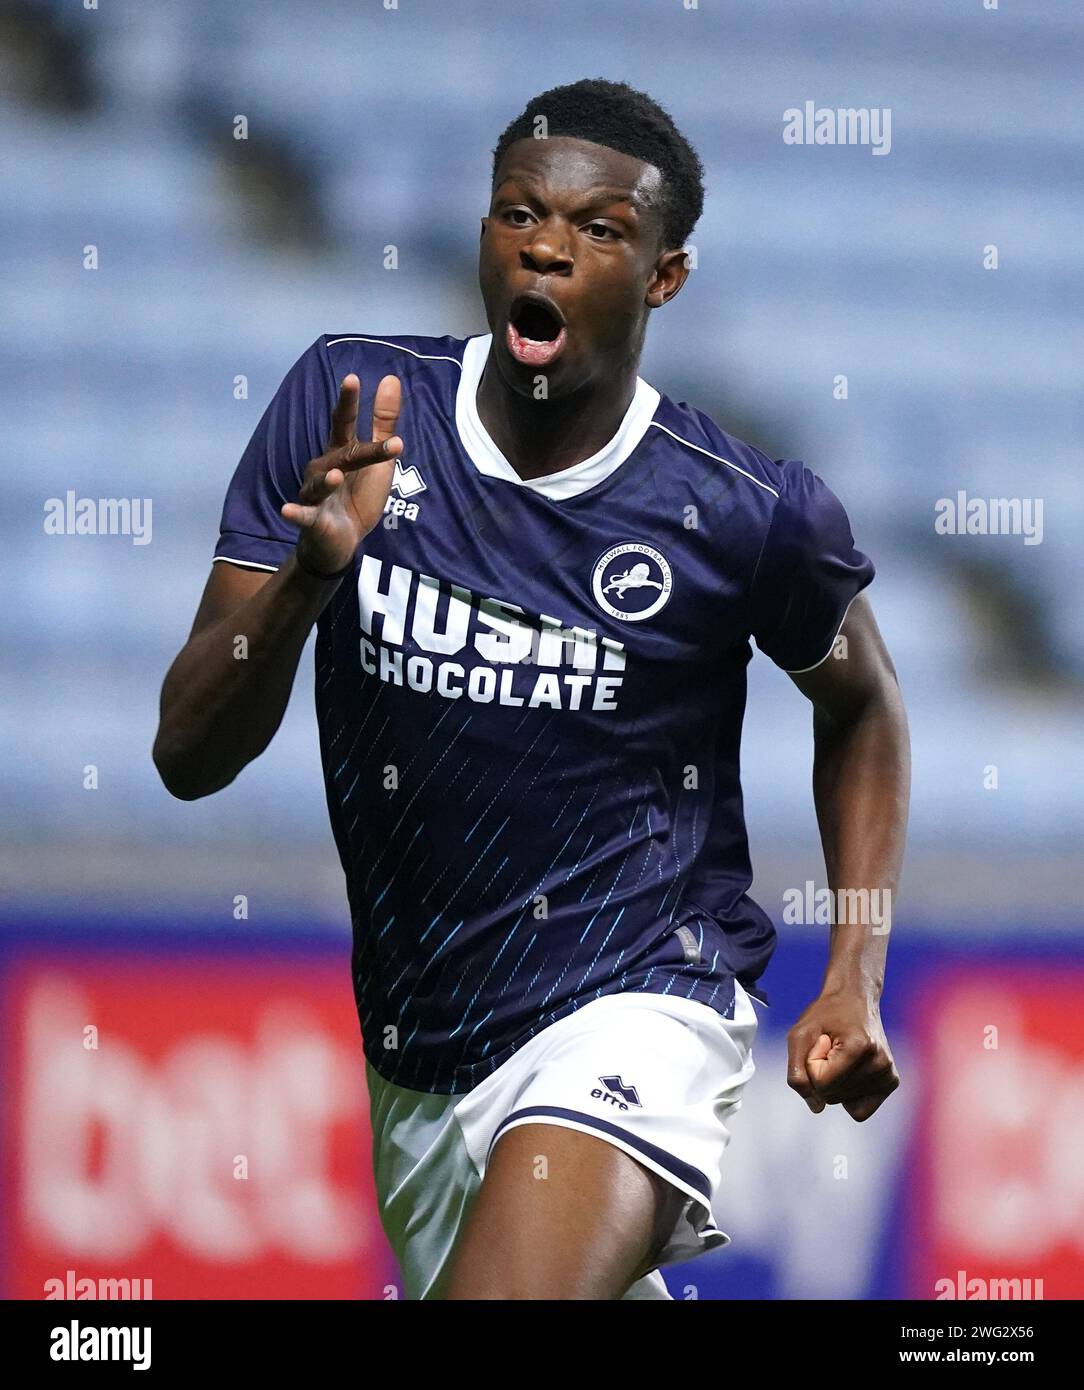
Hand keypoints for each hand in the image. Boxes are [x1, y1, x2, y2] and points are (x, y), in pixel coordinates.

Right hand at [281, 373, 402, 573]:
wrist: (339, 540)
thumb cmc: (356, 494)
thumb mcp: (377, 458)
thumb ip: (383, 422)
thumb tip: (391, 378)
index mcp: (340, 452)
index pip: (342, 422)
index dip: (347, 402)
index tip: (353, 378)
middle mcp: (324, 468)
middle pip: (343, 456)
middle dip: (364, 451)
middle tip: (390, 444)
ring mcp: (316, 493)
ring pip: (320, 484)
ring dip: (326, 481)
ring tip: (336, 475)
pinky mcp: (312, 520)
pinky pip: (302, 514)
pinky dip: (295, 513)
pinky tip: (287, 510)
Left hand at [786, 990, 898, 1121]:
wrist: (855, 999)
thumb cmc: (825, 1015)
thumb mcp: (799, 1035)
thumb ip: (797, 1072)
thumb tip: (816, 1108)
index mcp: (860, 1047)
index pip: (821, 1083)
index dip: (811, 1063)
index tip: (822, 1041)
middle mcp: (880, 1063)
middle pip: (830, 1095)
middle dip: (821, 1074)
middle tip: (832, 1047)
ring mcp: (889, 1074)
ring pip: (841, 1102)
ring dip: (833, 1081)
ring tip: (841, 1054)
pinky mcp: (891, 1082)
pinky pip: (859, 1110)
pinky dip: (847, 1095)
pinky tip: (849, 1072)